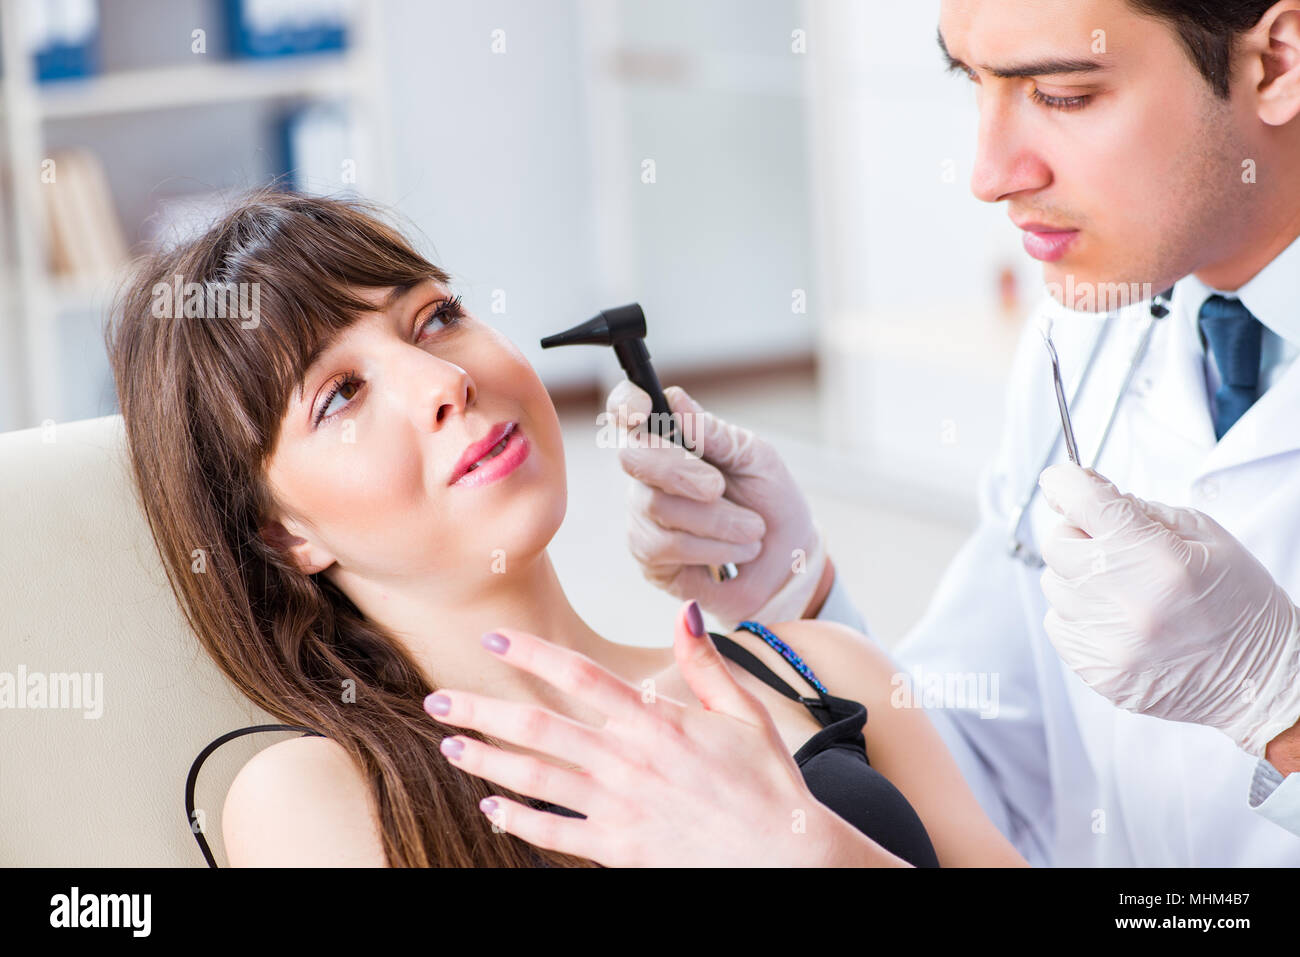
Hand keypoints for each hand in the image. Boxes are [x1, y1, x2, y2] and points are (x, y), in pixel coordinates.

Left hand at [423, 600, 902, 865]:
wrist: (784, 857)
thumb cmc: (768, 782)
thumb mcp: (744, 712)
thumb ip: (705, 662)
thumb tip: (686, 609)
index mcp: (656, 720)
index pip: (580, 676)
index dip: (532, 656)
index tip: (493, 641)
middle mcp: (628, 759)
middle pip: (539, 727)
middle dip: (482, 711)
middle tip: (438, 701)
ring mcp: (620, 806)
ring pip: (536, 777)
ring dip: (487, 760)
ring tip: (450, 747)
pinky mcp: (619, 847)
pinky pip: (556, 832)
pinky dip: (519, 818)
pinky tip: (491, 805)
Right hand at [605, 380, 825, 625]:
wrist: (786, 559)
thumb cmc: (768, 499)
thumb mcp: (756, 458)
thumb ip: (715, 433)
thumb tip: (676, 400)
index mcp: (670, 438)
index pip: (627, 410)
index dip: (625, 403)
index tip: (642, 408)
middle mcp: (647, 474)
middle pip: (634, 458)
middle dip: (680, 471)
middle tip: (718, 487)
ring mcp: (643, 516)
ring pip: (658, 508)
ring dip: (717, 520)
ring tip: (753, 529)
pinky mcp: (648, 557)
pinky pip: (666, 547)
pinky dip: (712, 548)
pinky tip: (736, 552)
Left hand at [1037, 463, 1299, 757]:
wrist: (1258, 679)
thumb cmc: (1240, 606)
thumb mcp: (1205, 535)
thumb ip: (1139, 508)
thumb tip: (1085, 490)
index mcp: (1159, 562)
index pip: (1083, 504)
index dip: (1066, 483)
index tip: (1062, 480)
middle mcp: (1128, 604)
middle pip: (1057, 543)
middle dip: (1077, 533)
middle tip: (1109, 543)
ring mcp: (1108, 642)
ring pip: (1054, 584)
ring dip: (1078, 576)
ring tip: (1122, 587)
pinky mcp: (1095, 670)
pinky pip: (1057, 622)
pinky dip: (1077, 612)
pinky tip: (1115, 616)